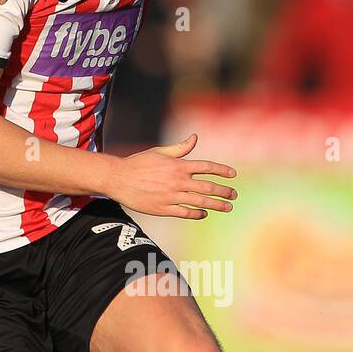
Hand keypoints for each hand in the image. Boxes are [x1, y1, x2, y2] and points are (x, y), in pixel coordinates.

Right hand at [106, 133, 237, 219]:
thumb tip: (195, 138)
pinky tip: (204, 213)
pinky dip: (197, 213)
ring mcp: (171, 196)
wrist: (118, 178)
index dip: (222, 170)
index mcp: (178, 165)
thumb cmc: (138, 163)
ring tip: (227, 207)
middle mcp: (177, 181)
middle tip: (233, 194)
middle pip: (208, 187)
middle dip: (224, 191)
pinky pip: (186, 212)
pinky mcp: (163, 208)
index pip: (206, 167)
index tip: (233, 175)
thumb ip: (180, 148)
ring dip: (217, 205)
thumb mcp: (159, 151)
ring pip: (200, 201)